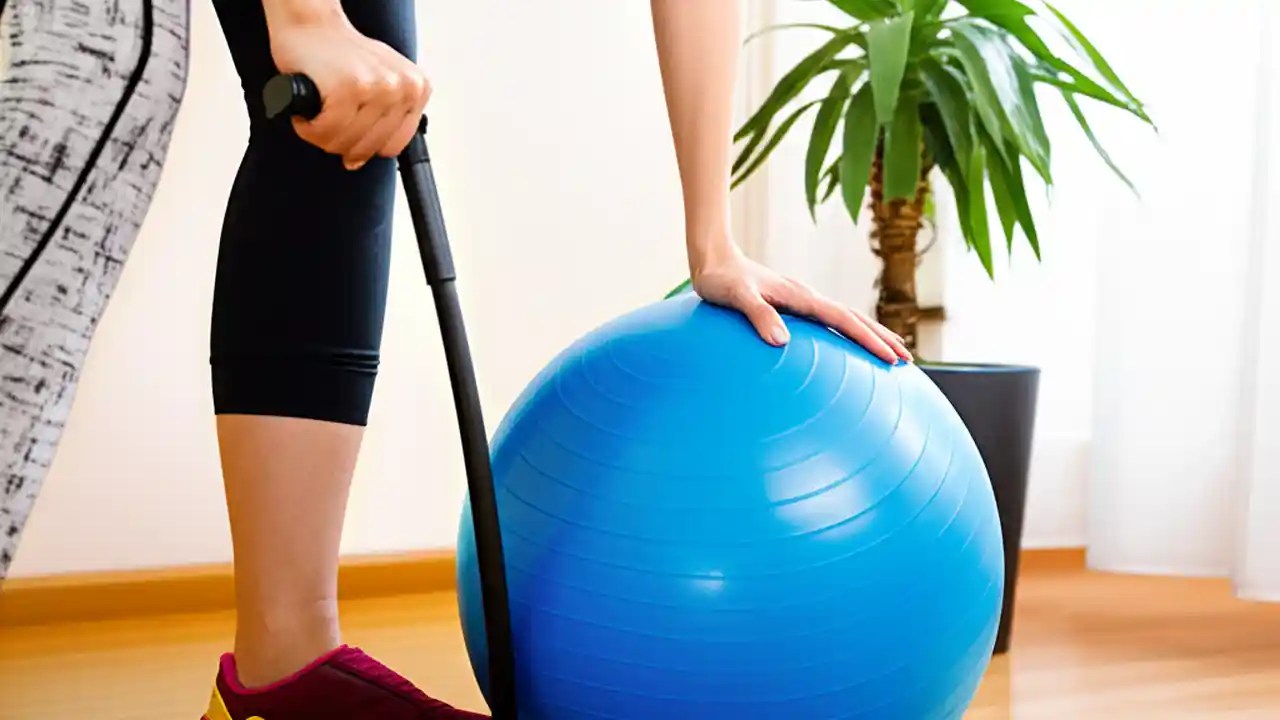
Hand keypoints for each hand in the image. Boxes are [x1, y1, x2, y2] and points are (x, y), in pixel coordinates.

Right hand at [264, 0, 428, 169]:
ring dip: (321, 135)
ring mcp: (378, 87)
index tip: (348, 132)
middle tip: (326, 119)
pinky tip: (307, 111)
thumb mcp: (378, 83)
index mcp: (416, 88)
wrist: (310, 22)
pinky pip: (325, 133)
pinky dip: (308, 128)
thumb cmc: (340, 54)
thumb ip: (380, 122)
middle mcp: (402, 87)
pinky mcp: (349, 89)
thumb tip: (359, 162)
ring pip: (345, 144)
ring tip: (317, 112)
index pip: (393, 146)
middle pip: (369, 148)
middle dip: (340, 142)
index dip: (365, 145)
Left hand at [692, 247, 912, 364]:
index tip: (891, 357)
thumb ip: (758, 315)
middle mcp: (807, 297)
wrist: (712, 258)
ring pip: (845, 318)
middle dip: (881, 339)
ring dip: (870, 334)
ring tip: (890, 352)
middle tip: (906, 360)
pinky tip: (846, 344)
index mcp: (801, 297)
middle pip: (854, 319)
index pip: (844, 320)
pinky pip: (828, 321)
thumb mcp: (737, 298)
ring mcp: (801, 300)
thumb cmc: (721, 280)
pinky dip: (847, 331)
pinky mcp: (791, 305)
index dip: (870, 339)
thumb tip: (781, 341)